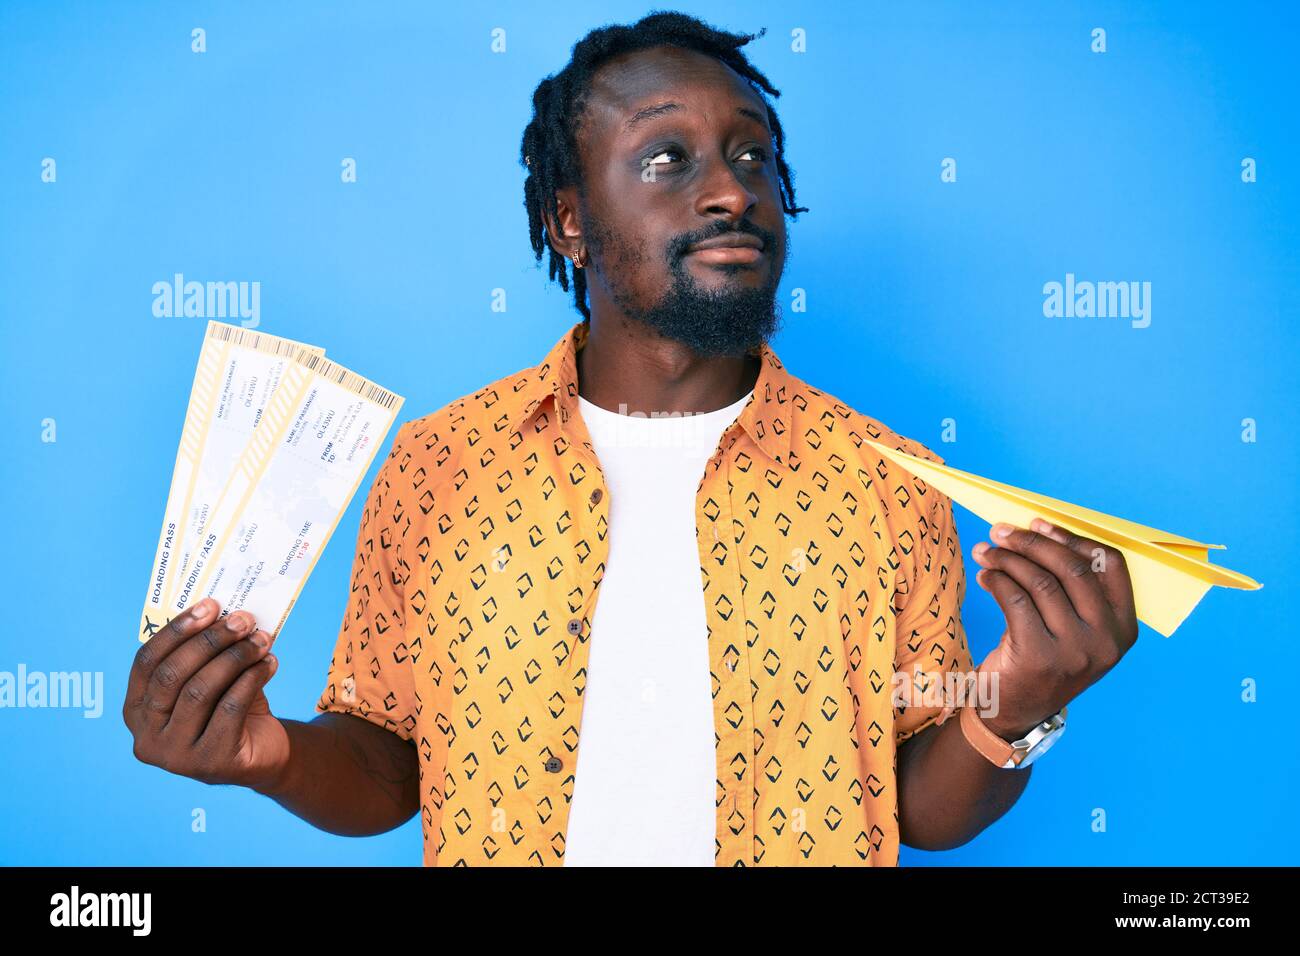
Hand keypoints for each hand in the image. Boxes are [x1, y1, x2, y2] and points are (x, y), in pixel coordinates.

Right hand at [123, 597, 289, 791]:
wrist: (262, 754)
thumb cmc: (230, 710)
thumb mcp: (212, 680)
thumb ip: (206, 655)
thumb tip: (225, 612)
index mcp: (136, 711)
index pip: (146, 662)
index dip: (177, 630)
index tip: (209, 605)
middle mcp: (147, 737)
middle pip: (172, 675)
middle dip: (210, 640)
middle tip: (243, 619)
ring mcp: (175, 756)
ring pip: (200, 691)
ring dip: (236, 657)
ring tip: (262, 639)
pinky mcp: (210, 763)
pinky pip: (230, 708)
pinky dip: (251, 679)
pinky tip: (269, 664)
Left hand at [970, 517, 1138, 739]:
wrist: (1016, 712)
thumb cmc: (1043, 658)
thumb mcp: (1074, 629)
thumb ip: (1073, 590)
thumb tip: (1041, 531)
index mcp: (1123, 629)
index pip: (1110, 566)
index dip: (1072, 538)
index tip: (1039, 524)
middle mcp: (1105, 641)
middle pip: (1071, 568)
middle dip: (1031, 542)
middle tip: (1001, 532)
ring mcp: (1074, 651)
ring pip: (1040, 581)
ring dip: (1006, 559)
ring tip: (986, 552)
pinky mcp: (1038, 656)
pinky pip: (1015, 599)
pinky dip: (996, 580)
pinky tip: (985, 576)